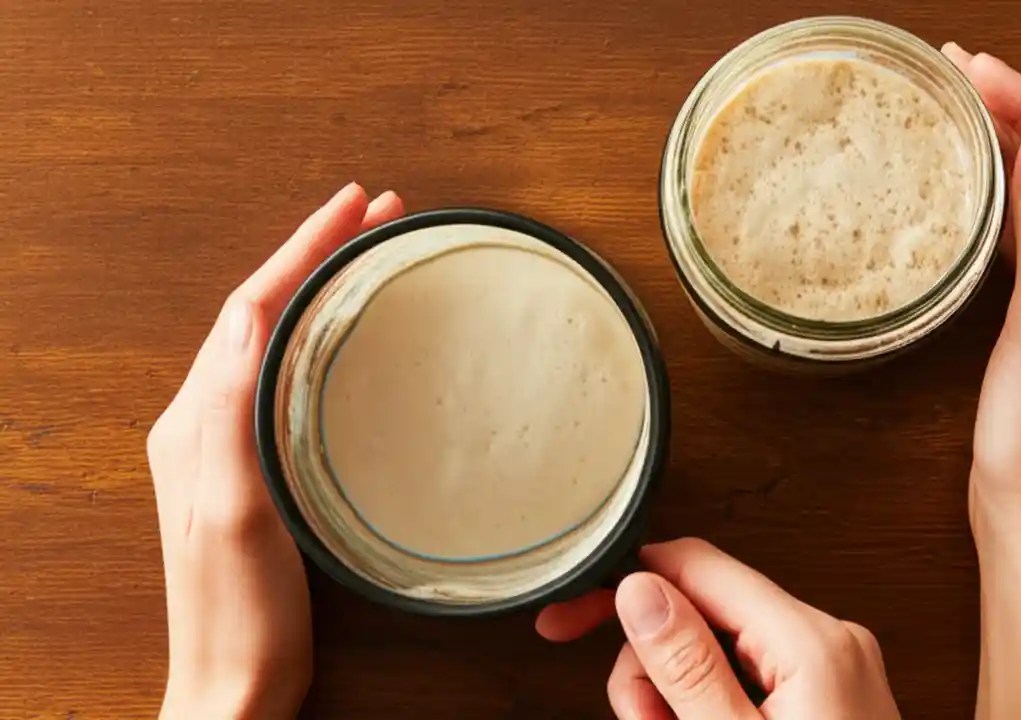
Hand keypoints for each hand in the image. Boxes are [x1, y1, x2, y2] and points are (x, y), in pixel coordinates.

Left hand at [147, 183, 403, 717]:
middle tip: (378, 214)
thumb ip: (231, 412)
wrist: (234, 686)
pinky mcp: (259, 469)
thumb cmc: (237, 611)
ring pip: (278, 338)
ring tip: (371, 254)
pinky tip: (353, 338)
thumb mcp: (233, 509)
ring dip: (321, 287)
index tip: (355, 203)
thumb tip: (248, 312)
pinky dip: (322, 337)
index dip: (302, 247)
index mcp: (196, 418)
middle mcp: (206, 420)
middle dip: (318, 253)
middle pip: (265, 311)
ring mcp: (231, 444)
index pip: (251, 306)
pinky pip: (288, 377)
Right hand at [536, 538, 899, 719]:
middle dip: (655, 669)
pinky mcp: (826, 696)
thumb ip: (684, 665)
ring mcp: (831, 669)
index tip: (573, 618)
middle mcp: (827, 641)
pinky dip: (711, 709)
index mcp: (810, 642)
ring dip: (677, 699)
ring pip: (718, 651)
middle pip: (703, 612)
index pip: (698, 566)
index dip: (626, 585)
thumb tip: (640, 590)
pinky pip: (747, 681)